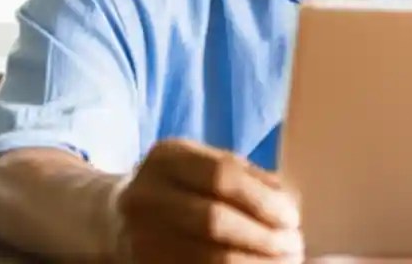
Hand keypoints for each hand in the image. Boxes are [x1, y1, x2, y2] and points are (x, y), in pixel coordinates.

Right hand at [115, 138, 302, 262]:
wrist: (117, 216)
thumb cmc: (183, 186)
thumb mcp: (208, 165)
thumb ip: (249, 178)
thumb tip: (288, 205)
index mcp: (167, 158)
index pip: (222, 175)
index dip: (263, 199)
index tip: (292, 217)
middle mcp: (146, 196)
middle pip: (214, 220)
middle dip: (263, 237)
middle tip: (294, 245)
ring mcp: (139, 235)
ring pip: (207, 258)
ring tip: (284, 262)